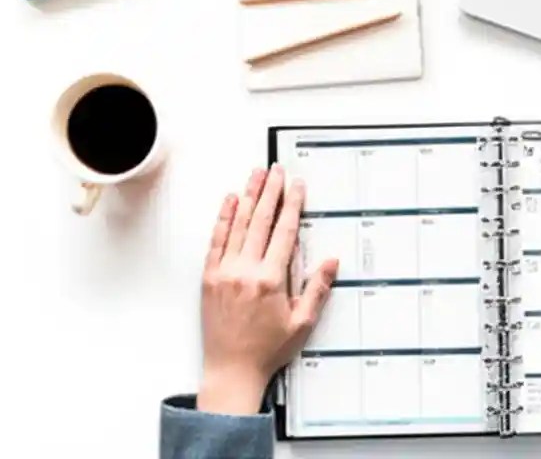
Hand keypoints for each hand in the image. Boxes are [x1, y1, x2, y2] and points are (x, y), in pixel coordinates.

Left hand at [197, 165, 338, 414]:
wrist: (231, 370)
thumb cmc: (267, 349)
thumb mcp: (302, 322)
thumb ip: (317, 288)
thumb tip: (332, 261)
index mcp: (270, 280)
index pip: (283, 232)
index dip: (292, 205)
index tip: (296, 187)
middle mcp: (245, 271)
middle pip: (260, 221)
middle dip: (270, 192)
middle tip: (276, 170)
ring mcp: (224, 272)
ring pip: (237, 225)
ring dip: (247, 196)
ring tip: (255, 175)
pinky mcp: (208, 278)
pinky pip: (216, 241)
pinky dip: (223, 218)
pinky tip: (229, 201)